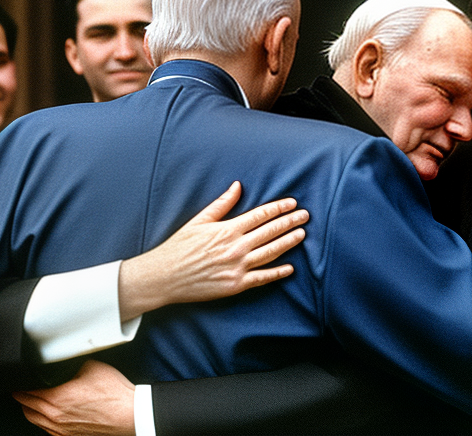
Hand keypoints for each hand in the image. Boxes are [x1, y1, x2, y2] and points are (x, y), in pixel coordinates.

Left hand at [13, 360, 135, 435]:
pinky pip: (46, 430)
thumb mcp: (90, 365)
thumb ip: (69, 363)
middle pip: (26, 407)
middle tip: (19, 388)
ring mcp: (61, 429)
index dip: (20, 384)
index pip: (25, 392)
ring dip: (29, 410)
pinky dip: (41, 421)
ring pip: (34, 420)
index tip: (18, 379)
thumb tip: (60, 358)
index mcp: (56, 398)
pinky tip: (45, 415)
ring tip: (28, 401)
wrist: (130, 414)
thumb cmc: (114, 393)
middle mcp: (54, 416)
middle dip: (21, 396)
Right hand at [118, 181, 306, 319]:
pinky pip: (262, 278)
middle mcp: (236, 247)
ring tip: (302, 234)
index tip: (292, 203)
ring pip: (271, 252)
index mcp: (227, 229)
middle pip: (270, 232)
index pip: (260, 215)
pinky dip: (278, 273)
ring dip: (289, 242)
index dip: (278, 208)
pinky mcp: (236, 285)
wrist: (165, 276)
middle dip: (290, 222)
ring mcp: (237, 267)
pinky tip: (290, 268)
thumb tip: (237, 186)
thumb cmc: (179, 247)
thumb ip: (221, 204)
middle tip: (305, 215)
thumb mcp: (198, 221)